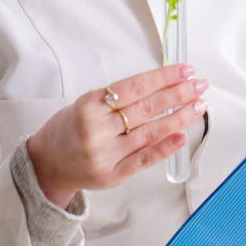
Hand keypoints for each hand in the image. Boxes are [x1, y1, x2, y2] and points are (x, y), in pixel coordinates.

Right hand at [26, 63, 208, 207]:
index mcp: (89, 106)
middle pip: (146, 108)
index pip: (134, 87)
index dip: (163, 77)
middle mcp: (98, 129)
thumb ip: (117, 98)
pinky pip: (144, 159)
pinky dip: (165, 147)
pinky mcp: (113, 175)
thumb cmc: (67, 129)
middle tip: (199, 84)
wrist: (46, 164)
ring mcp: (106, 154)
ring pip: (150, 132)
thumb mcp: (84, 103)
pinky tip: (182, 135)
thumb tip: (160, 84)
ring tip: (198, 105)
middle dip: (178, 94)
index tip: (184, 70)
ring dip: (179, 117)